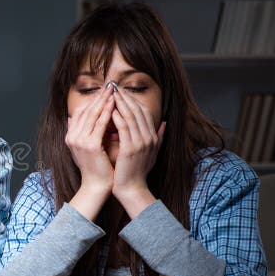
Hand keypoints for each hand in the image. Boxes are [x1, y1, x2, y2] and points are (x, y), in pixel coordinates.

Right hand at [65, 83, 115, 199]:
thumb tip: (72, 118)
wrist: (97, 185)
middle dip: (99, 97)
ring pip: (92, 115)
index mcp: (70, 136)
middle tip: (110, 86)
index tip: (104, 92)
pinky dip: (107, 113)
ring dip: (104, 101)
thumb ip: (80, 132)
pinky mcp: (90, 145)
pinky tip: (115, 105)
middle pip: (85, 110)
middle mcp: (72, 137)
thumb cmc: (96, 167)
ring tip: (114, 91)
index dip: (91, 100)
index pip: (80, 112)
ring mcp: (79, 141)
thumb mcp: (84, 148)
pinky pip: (100, 124)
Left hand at [110, 87, 164, 211]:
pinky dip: (118, 117)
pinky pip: (124, 128)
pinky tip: (110, 110)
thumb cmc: (138, 171)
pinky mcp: (131, 149)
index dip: (133, 100)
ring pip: (131, 117)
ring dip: (120, 103)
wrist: (132, 188)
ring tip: (111, 94)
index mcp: (153, 137)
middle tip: (114, 87)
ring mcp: (141, 143)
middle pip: (138, 111)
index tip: (121, 91)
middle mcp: (150, 138)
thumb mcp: (152, 153)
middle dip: (125, 97)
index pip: (144, 112)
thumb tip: (164, 123)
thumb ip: (159, 137)